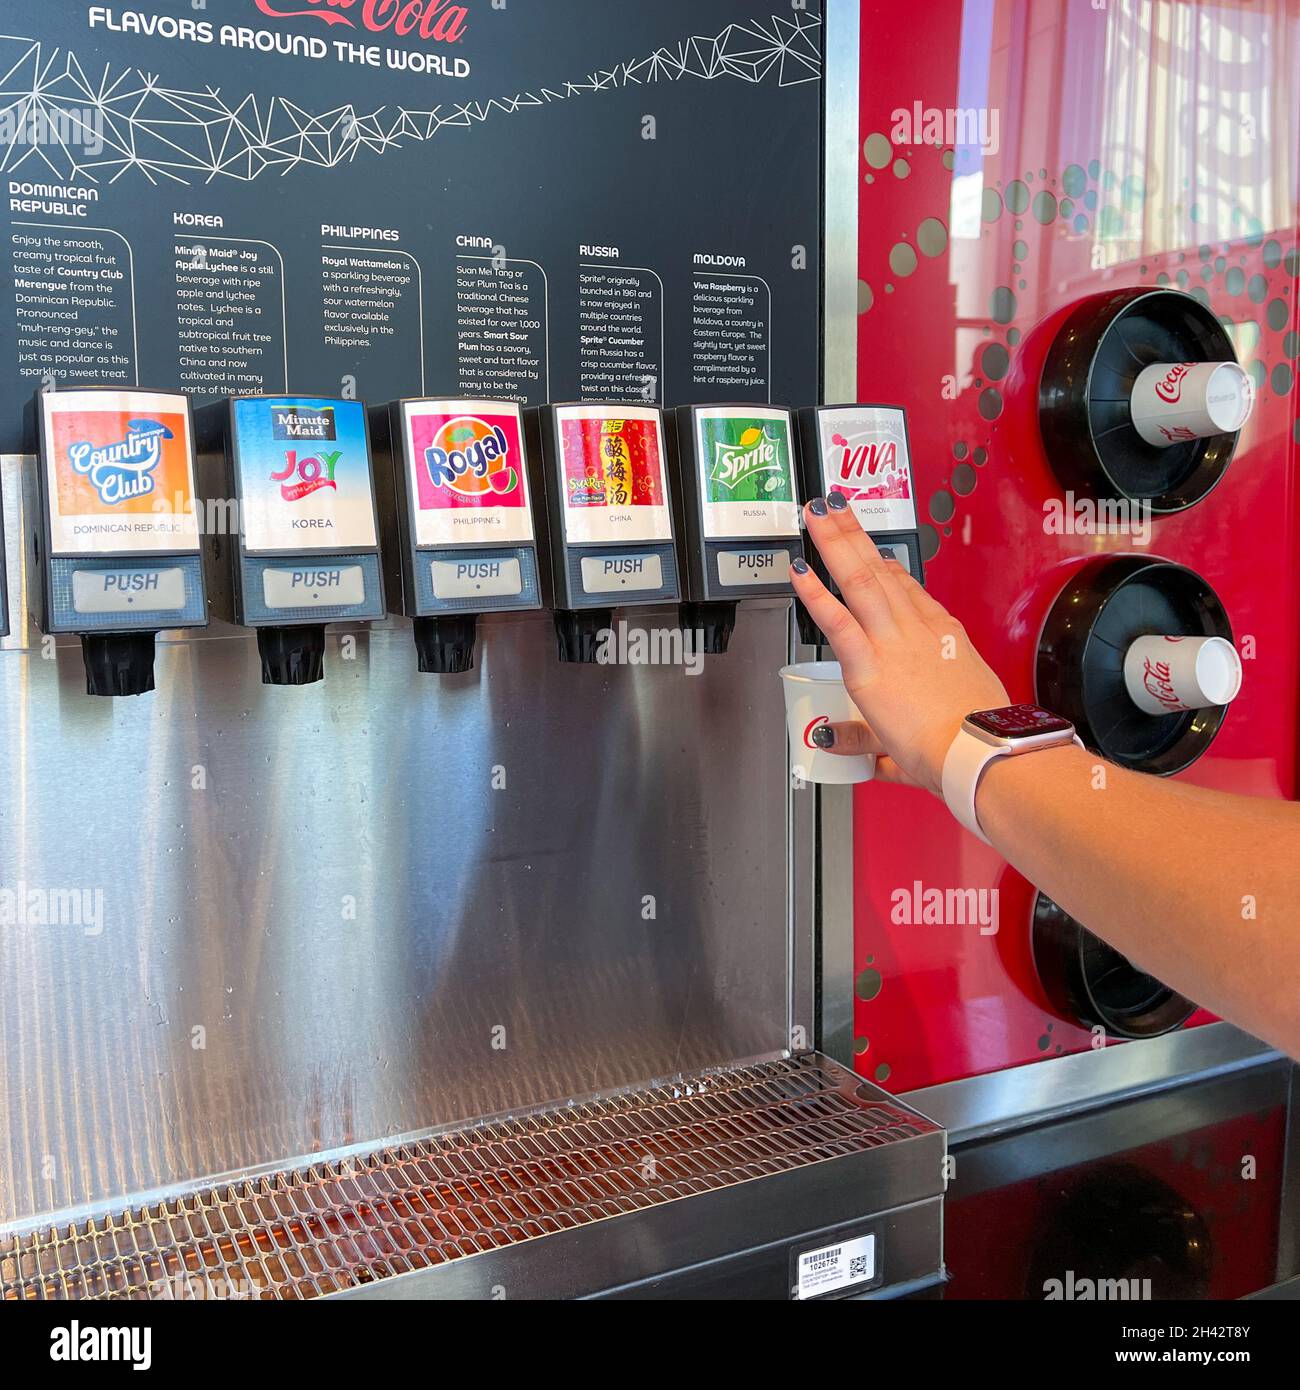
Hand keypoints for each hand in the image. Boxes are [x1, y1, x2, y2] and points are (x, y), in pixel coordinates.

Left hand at [790, 496, 1008, 794]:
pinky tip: (798, 570)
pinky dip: (815, 592)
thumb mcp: (924, 727)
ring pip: (859, 579)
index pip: (910, 594)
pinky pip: (837, 619)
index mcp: (942, 638)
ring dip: (835, 542)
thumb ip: (867, 737)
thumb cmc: (968, 746)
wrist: (979, 752)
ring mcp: (892, 642)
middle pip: (880, 571)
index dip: (890, 570)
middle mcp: (916, 630)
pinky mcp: (870, 663)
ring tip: (815, 513)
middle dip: (854, 535)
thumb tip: (834, 739)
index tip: (876, 554)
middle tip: (836, 507)